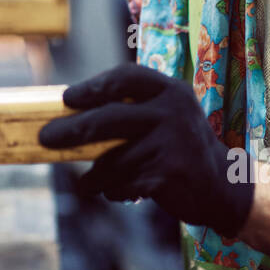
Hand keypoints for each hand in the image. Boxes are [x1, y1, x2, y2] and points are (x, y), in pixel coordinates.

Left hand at [38, 63, 254, 235]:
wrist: (223, 187)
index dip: (93, 86)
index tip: (67, 98)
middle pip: (109, 118)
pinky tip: (120, 192)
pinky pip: (124, 183)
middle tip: (46, 138)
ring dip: (94, 175)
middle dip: (72, 129)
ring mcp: (173, 143)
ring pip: (113, 159)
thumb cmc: (178, 149)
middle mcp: (174, 111)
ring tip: (89, 182)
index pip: (126, 77)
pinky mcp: (170, 174)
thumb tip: (67, 117)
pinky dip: (114, 190)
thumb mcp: (164, 118)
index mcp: (171, 91)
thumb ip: (129, 112)